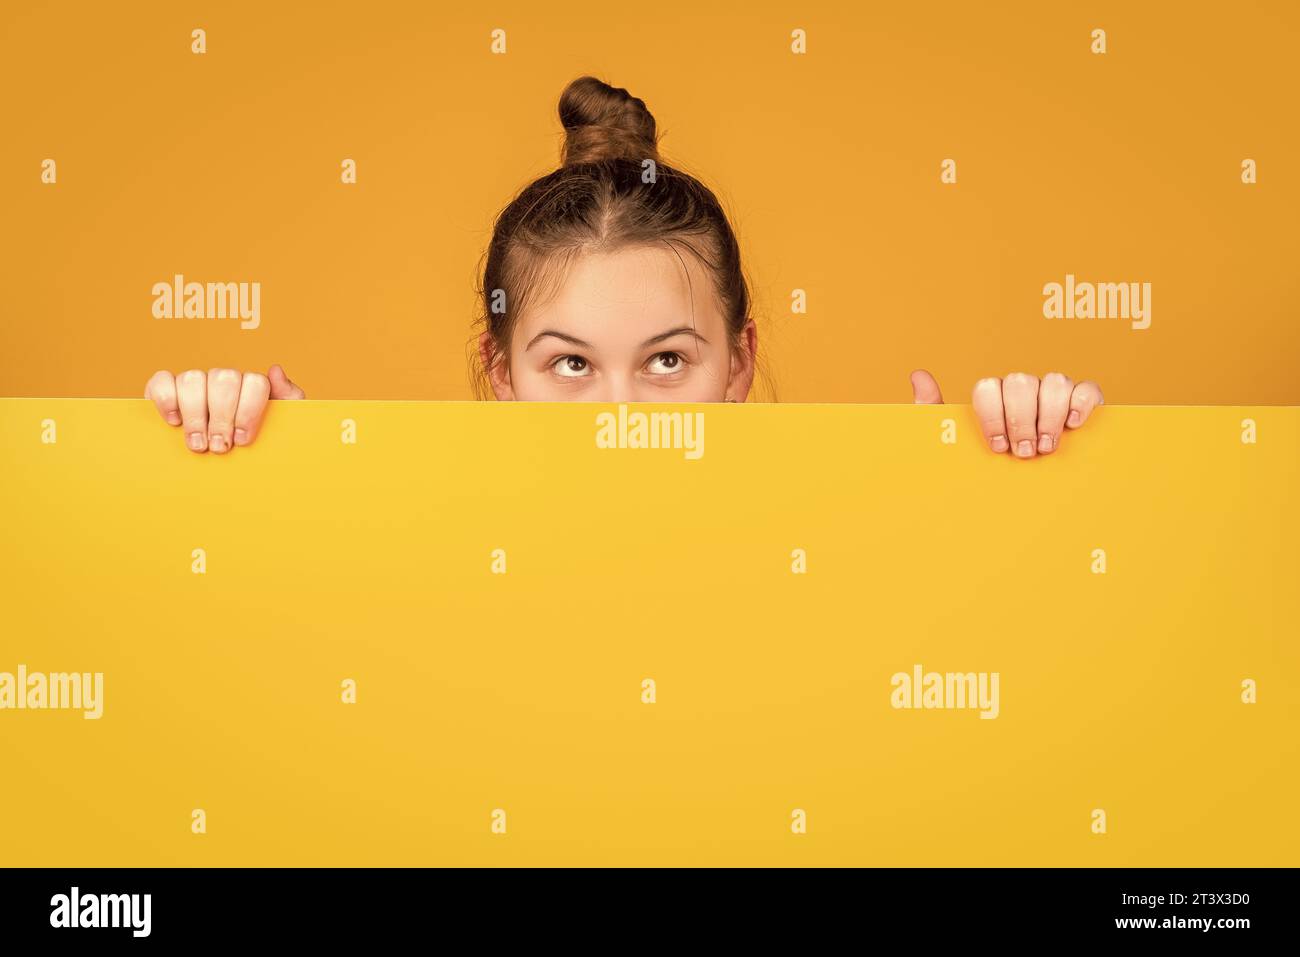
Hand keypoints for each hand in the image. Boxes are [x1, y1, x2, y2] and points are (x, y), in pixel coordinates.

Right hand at [144, 364, 305, 452]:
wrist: (235, 466)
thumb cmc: (258, 443)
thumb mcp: (282, 425)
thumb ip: (288, 397)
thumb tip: (275, 370)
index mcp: (251, 387)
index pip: (254, 382)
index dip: (249, 411)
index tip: (244, 440)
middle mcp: (223, 380)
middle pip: (223, 381)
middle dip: (222, 418)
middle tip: (220, 447)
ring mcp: (195, 383)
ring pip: (193, 379)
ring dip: (195, 416)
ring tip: (199, 444)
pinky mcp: (166, 389)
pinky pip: (161, 381)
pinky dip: (165, 399)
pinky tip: (174, 421)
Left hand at [910, 369, 1102, 458]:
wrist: (1019, 502)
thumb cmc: (985, 467)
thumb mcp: (955, 447)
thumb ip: (933, 413)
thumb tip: (918, 375)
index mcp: (991, 398)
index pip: (987, 388)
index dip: (991, 416)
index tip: (996, 447)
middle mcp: (1021, 391)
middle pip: (1020, 383)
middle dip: (1021, 421)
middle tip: (1022, 453)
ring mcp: (1051, 395)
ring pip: (1053, 381)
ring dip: (1050, 416)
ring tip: (1045, 447)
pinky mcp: (1082, 404)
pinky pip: (1087, 388)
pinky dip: (1082, 402)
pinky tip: (1073, 426)